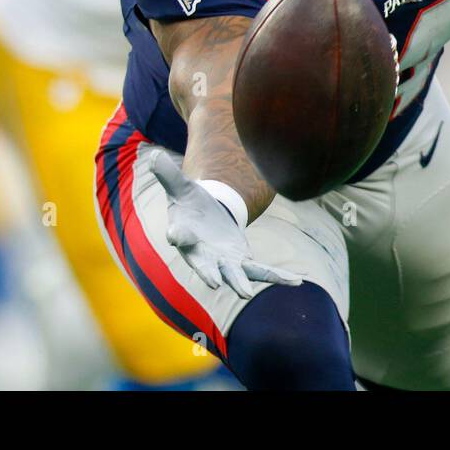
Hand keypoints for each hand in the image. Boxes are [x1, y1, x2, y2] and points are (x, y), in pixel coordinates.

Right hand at [151, 154, 301, 297]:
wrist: (204, 220)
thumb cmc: (190, 205)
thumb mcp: (180, 187)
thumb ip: (168, 174)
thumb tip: (153, 156)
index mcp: (186, 235)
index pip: (181, 235)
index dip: (179, 234)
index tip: (175, 235)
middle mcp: (204, 255)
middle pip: (206, 266)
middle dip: (210, 273)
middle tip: (214, 282)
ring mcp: (225, 262)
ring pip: (236, 275)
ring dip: (242, 283)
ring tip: (247, 293)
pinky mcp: (243, 261)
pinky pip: (263, 271)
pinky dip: (278, 277)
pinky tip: (296, 281)